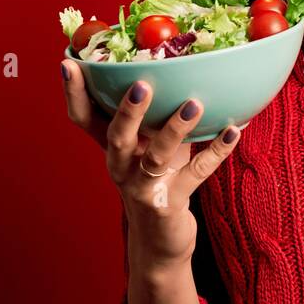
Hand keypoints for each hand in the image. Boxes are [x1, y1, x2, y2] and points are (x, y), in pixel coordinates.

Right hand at [61, 60, 246, 269]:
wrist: (161, 240)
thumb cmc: (157, 179)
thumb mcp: (149, 144)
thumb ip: (154, 113)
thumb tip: (176, 62)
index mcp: (112, 148)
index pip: (83, 118)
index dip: (74, 94)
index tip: (69, 64)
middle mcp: (121, 167)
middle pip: (116, 137)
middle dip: (128, 110)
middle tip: (142, 84)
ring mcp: (144, 187)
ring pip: (155, 157)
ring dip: (175, 129)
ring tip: (194, 104)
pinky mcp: (170, 203)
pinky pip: (196, 173)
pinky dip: (216, 151)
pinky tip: (233, 132)